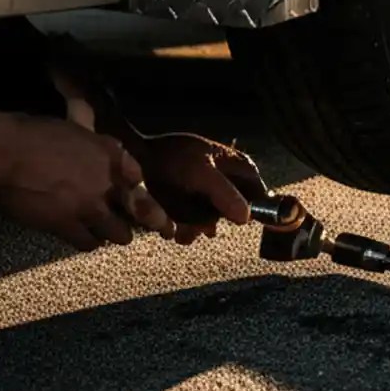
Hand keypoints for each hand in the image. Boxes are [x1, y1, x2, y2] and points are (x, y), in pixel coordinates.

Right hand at [0, 114, 174, 250]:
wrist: (5, 153)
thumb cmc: (32, 134)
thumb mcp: (75, 129)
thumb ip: (95, 144)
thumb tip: (106, 149)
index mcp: (111, 154)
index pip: (140, 178)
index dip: (140, 190)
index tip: (138, 198)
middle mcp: (108, 182)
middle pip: (140, 212)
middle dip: (132, 217)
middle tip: (123, 219)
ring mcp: (90, 206)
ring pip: (118, 234)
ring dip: (111, 233)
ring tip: (103, 232)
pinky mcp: (68, 226)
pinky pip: (88, 243)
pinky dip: (86, 242)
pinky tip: (81, 238)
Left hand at [131, 133, 268, 244]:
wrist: (133, 157)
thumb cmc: (171, 159)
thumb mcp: (201, 172)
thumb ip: (225, 193)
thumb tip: (246, 218)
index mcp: (234, 163)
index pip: (257, 188)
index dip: (253, 205)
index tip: (242, 221)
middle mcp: (223, 176)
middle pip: (233, 207)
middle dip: (216, 221)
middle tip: (204, 230)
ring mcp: (204, 189)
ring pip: (211, 216)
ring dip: (198, 227)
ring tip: (184, 232)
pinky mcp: (187, 199)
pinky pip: (192, 219)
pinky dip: (184, 226)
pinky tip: (174, 229)